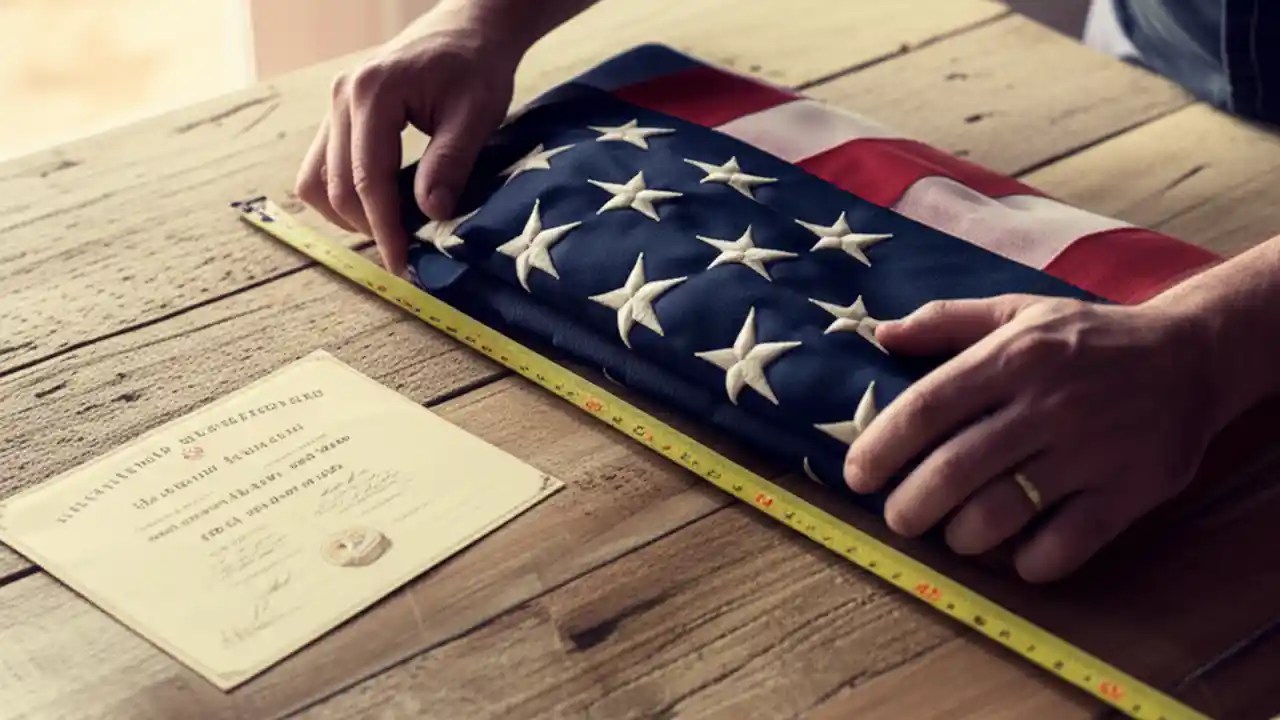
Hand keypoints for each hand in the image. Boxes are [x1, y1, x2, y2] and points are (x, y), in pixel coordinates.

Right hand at [294, 5, 518, 274]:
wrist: (466, 31)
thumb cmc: (476, 66)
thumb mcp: (477, 114)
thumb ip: (451, 162)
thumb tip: (431, 213)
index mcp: (373, 94)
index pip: (368, 179)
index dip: (383, 228)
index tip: (401, 264)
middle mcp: (341, 98)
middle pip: (335, 186)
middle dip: (367, 226)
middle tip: (405, 252)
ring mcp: (334, 105)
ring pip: (315, 180)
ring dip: (347, 215)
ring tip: (390, 231)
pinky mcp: (337, 115)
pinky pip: (322, 167)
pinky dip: (343, 195)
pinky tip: (378, 206)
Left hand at [843, 295, 1217, 582]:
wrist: (1193, 356)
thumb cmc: (1088, 337)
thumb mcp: (1019, 310)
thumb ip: (947, 321)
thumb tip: (881, 335)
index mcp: (1012, 357)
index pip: (927, 408)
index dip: (880, 448)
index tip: (856, 477)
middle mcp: (1047, 404)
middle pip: (954, 470)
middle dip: (910, 506)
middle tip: (900, 518)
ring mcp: (1090, 451)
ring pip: (1001, 513)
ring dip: (961, 536)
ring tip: (954, 533)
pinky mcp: (1128, 491)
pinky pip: (1064, 545)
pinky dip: (1029, 562)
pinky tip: (1016, 554)